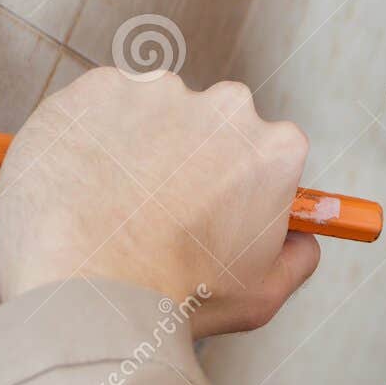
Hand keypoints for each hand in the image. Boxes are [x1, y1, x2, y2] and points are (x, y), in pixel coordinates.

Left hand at [0, 67, 319, 338]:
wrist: (86, 287)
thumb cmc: (176, 297)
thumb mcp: (263, 294)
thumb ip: (297, 257)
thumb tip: (301, 238)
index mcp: (275, 150)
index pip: (270, 152)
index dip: (243, 182)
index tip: (217, 208)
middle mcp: (227, 107)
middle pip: (215, 124)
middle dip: (193, 157)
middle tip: (161, 210)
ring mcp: (162, 91)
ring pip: (156, 113)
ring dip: (141, 146)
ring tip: (115, 204)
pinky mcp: (99, 87)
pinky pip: (100, 108)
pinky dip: (92, 138)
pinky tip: (84, 185)